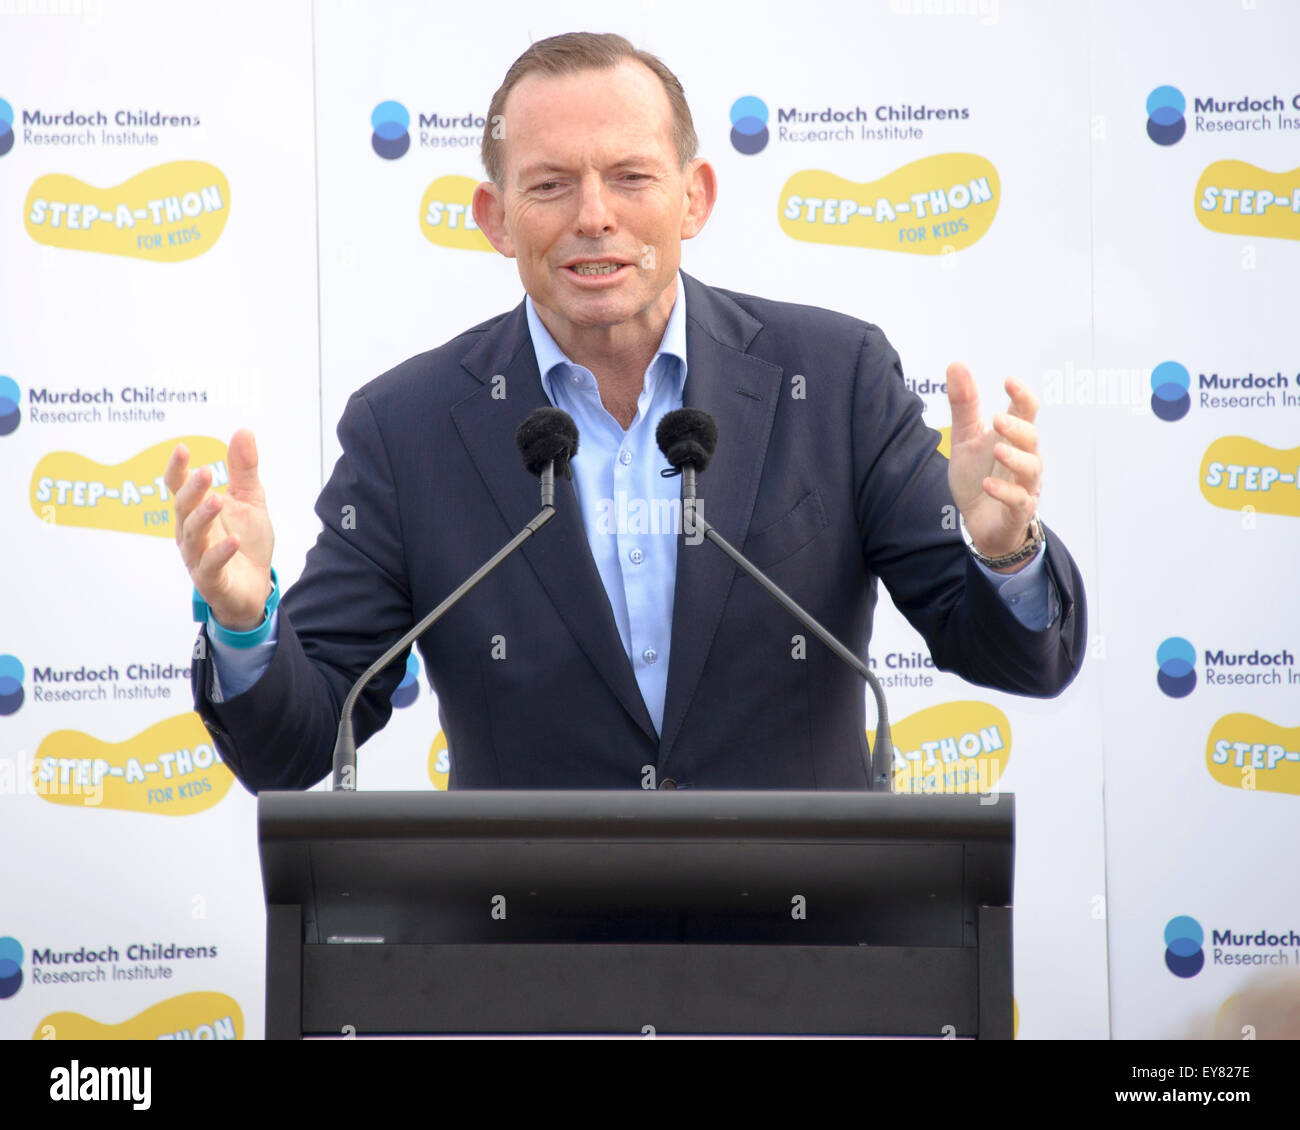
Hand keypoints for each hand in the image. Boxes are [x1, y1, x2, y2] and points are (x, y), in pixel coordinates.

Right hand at [165, 429, 273, 630]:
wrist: (256, 587)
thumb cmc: (246, 542)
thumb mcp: (250, 501)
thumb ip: (243, 470)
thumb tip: (243, 431)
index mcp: (196, 511)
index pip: (179, 486)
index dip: (178, 468)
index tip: (182, 448)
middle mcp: (191, 532)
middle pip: (183, 508)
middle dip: (192, 490)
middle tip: (205, 472)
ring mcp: (198, 557)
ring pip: (193, 535)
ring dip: (203, 517)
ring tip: (217, 500)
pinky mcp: (211, 580)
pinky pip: (211, 565)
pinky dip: (221, 552)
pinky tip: (233, 540)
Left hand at [945, 363, 1041, 567]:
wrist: (978, 521)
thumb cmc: (978, 475)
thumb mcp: (965, 438)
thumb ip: (964, 405)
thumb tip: (956, 364)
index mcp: (1013, 437)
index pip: (1026, 411)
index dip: (1022, 395)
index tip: (1009, 381)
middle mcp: (1024, 459)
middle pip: (1031, 438)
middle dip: (1017, 428)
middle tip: (997, 419)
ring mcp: (1024, 485)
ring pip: (1031, 469)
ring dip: (1015, 458)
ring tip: (998, 449)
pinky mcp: (1018, 511)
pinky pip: (1019, 501)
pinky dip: (1004, 492)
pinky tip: (987, 484)